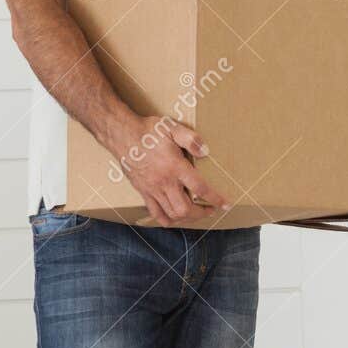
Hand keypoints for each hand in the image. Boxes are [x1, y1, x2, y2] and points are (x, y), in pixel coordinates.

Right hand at [110, 111, 230, 227]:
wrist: (121, 135)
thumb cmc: (148, 130)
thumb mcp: (172, 127)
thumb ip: (190, 139)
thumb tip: (205, 151)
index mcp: (175, 167)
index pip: (199, 188)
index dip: (215, 199)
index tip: (225, 204)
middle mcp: (164, 182)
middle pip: (185, 209)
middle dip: (201, 213)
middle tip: (210, 209)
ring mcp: (152, 189)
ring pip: (172, 214)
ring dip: (187, 218)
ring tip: (196, 213)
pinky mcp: (143, 192)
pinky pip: (156, 213)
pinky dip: (168, 220)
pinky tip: (175, 218)